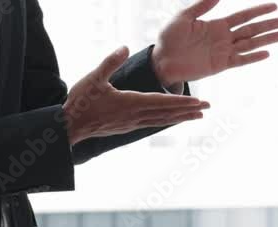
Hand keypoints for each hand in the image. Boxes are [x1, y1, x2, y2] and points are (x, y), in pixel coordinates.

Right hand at [63, 47, 210, 144]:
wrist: (69, 127)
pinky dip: (166, 121)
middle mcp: (135, 116)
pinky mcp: (127, 127)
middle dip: (188, 111)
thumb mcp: (93, 79)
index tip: (199, 101)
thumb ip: (110, 62)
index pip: (162, 102)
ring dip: (180, 118)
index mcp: (130, 103)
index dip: (182, 101)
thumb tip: (123, 46)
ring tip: (197, 117)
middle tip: (208, 109)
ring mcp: (132, 124)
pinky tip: (171, 120)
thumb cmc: (81, 102)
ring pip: (162, 121)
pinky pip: (153, 124)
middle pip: (167, 113)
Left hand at [152, 0, 277, 86]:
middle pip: (251, 30)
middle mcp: (223, 38)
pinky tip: (266, 52)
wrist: (161, 61)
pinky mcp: (219, 66)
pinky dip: (252, 57)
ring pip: (249, 44)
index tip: (274, 7)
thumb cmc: (169, 39)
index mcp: (216, 25)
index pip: (243, 16)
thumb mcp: (183, 17)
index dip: (258, 11)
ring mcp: (223, 52)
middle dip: (268, 25)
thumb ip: (201, 6)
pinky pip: (239, 61)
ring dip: (266, 39)